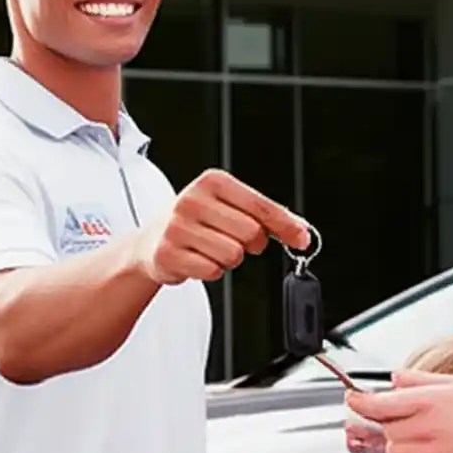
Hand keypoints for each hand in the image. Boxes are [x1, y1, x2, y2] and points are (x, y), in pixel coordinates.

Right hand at [135, 168, 310, 283]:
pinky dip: (212, 270)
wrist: (150, 241)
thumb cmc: (197, 222)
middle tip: (236, 241)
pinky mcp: (168, 254)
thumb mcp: (230, 207)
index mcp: (212, 182)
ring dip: (230, 259)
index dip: (286, 225)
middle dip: (252, 244)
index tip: (302, 238)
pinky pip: (212, 271)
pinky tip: (197, 259)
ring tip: (211, 249)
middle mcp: (192, 200)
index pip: (261, 205)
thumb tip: (300, 232)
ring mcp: (177, 227)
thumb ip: (266, 216)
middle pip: (251, 233)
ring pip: (233, 254)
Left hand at [345, 370, 452, 452]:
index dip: (360, 401)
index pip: (379, 402)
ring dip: (401, 448)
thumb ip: (418, 380)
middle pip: (387, 430)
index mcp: (428, 401)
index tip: (352, 399)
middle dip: (395, 426)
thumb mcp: (451, 386)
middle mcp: (426, 428)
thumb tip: (394, 378)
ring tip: (424, 442)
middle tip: (414, 424)